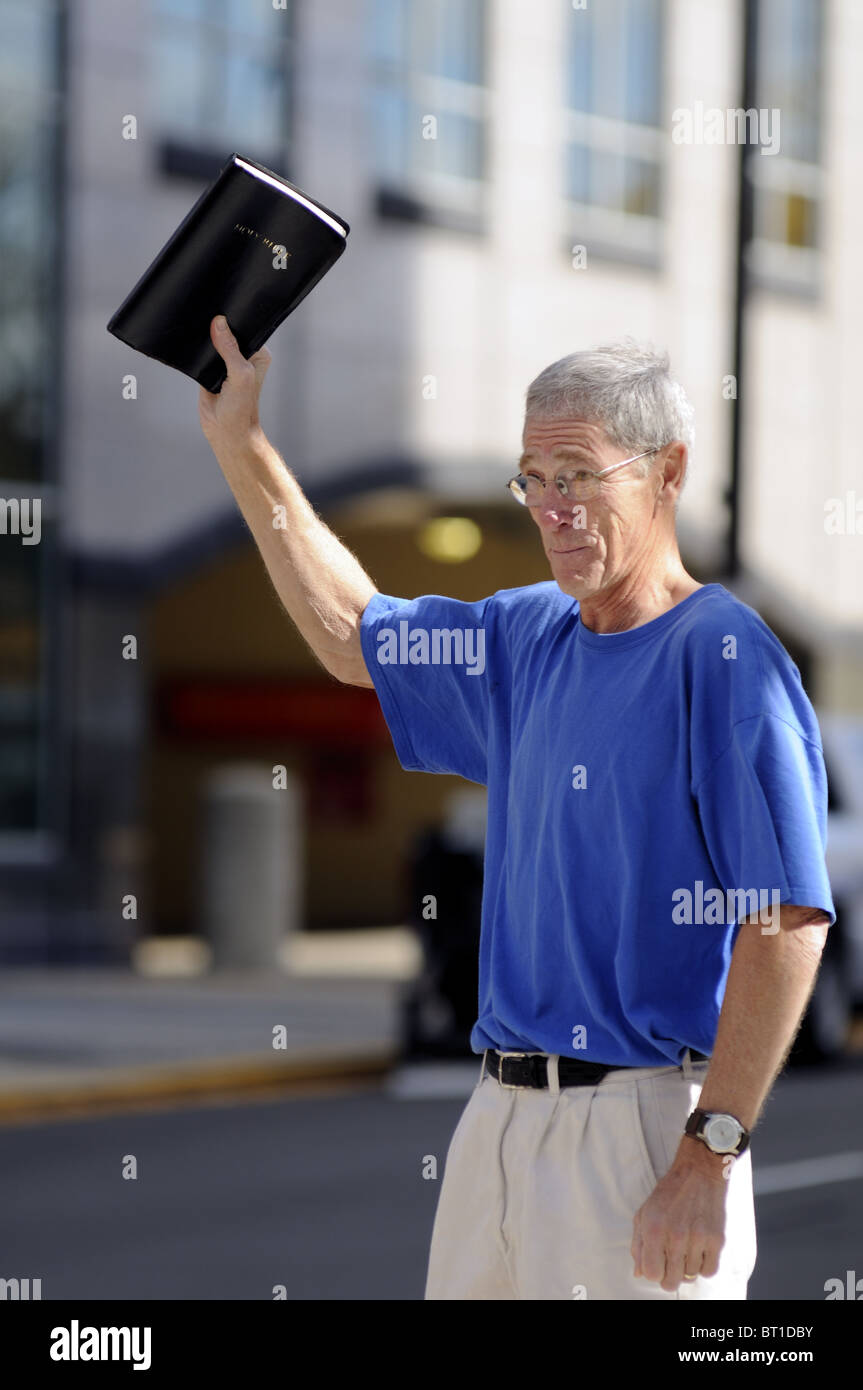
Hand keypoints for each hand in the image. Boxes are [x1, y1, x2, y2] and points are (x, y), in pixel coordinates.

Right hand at [198, 315, 271, 455]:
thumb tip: (219, 323)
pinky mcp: (210, 370)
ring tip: (197, 330)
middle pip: (227, 332)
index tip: (221, 311)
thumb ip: (230, 349)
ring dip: (205, 339)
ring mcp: (225, 363)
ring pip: (213, 341)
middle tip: (206, 319)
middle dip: (217, 328)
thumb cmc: (241, 408)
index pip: (246, 328)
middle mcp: (243, 356)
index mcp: (258, 354)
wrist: (226, 432)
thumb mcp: (240, 374)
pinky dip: (196, 350)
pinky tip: (190, 343)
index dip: (234, 319)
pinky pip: (201, 353)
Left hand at [631, 1138, 729, 1290]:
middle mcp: (675, 1235)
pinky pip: (709, 1271)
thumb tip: (639, 1273)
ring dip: (687, 1267)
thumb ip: (638, 1244)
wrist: (699, 1171)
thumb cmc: (669, 1193)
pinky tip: (699, 1251)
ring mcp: (698, 1238)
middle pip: (671, 1282)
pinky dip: (704, 1266)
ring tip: (686, 1247)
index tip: (658, 1263)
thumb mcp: (645, 1212)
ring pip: (691, 1276)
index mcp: (653, 1228)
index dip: (653, 1272)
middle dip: (669, 1276)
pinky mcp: (717, 1239)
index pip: (651, 1274)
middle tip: (672, 1263)